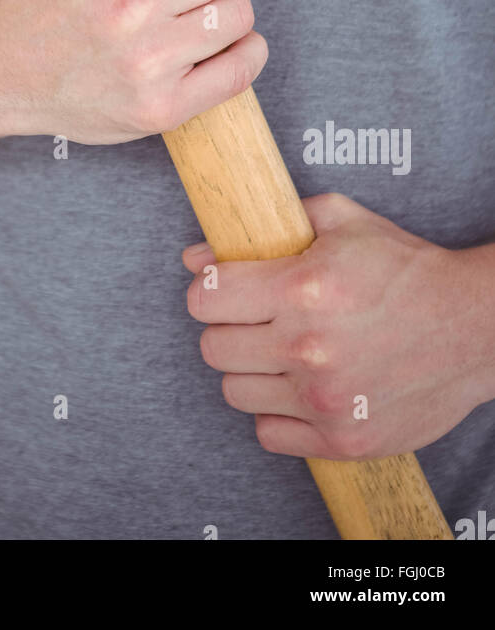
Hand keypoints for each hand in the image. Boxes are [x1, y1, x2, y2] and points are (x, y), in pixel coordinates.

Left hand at [183, 192, 494, 459]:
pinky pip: (267, 433)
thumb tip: (194, 257)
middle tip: (258, 319)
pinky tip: (301, 387)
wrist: (473, 326)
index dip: (209, 289)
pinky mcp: (342, 440)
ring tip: (282, 352)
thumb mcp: (340, 221)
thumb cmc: (404, 268)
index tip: (226, 288)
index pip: (204, 298)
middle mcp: (308, 347)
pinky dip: (277, 413)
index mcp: (302, 287)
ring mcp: (324, 399)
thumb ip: (265, 229)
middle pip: (213, 347)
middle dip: (228, 328)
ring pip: (234, 392)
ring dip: (251, 371)